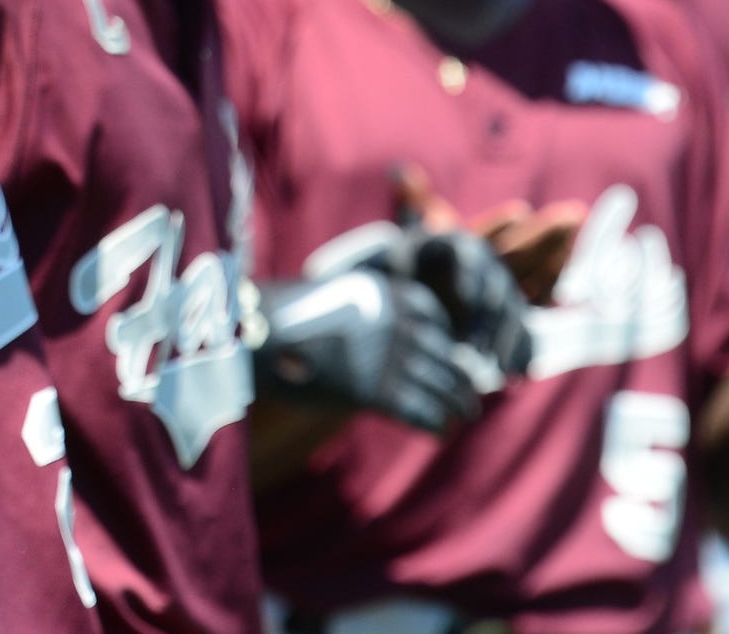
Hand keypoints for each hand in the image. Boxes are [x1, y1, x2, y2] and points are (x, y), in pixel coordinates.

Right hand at [256, 269, 482, 435]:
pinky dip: (435, 424)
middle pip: (445, 355)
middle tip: (470, 397)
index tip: (449, 360)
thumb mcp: (338, 302)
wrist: (257, 336)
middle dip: (460, 379)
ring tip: (464, 416)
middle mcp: (398, 324)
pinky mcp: (378, 392)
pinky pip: (422, 411)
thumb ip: (370, 318)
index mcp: (390, 295)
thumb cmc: (288, 321)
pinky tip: (439, 432)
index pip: (437, 319)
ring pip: (442, 385)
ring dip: (458, 404)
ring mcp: (391, 357)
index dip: (447, 343)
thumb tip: (388, 346)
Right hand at [394, 167, 583, 307]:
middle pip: (512, 258)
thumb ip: (416, 199)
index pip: (475, 243)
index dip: (496, 228)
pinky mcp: (517, 315)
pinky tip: (569, 250)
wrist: (435, 320)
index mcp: (451, 261)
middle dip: (542, 234)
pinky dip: (557, 271)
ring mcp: (499, 302)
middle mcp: (476, 283)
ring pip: (533, 276)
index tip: (519, 210)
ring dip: (557, 249)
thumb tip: (400, 170)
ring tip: (574, 221)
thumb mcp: (422, 231)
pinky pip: (541, 294)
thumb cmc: (429, 266)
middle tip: (571, 212)